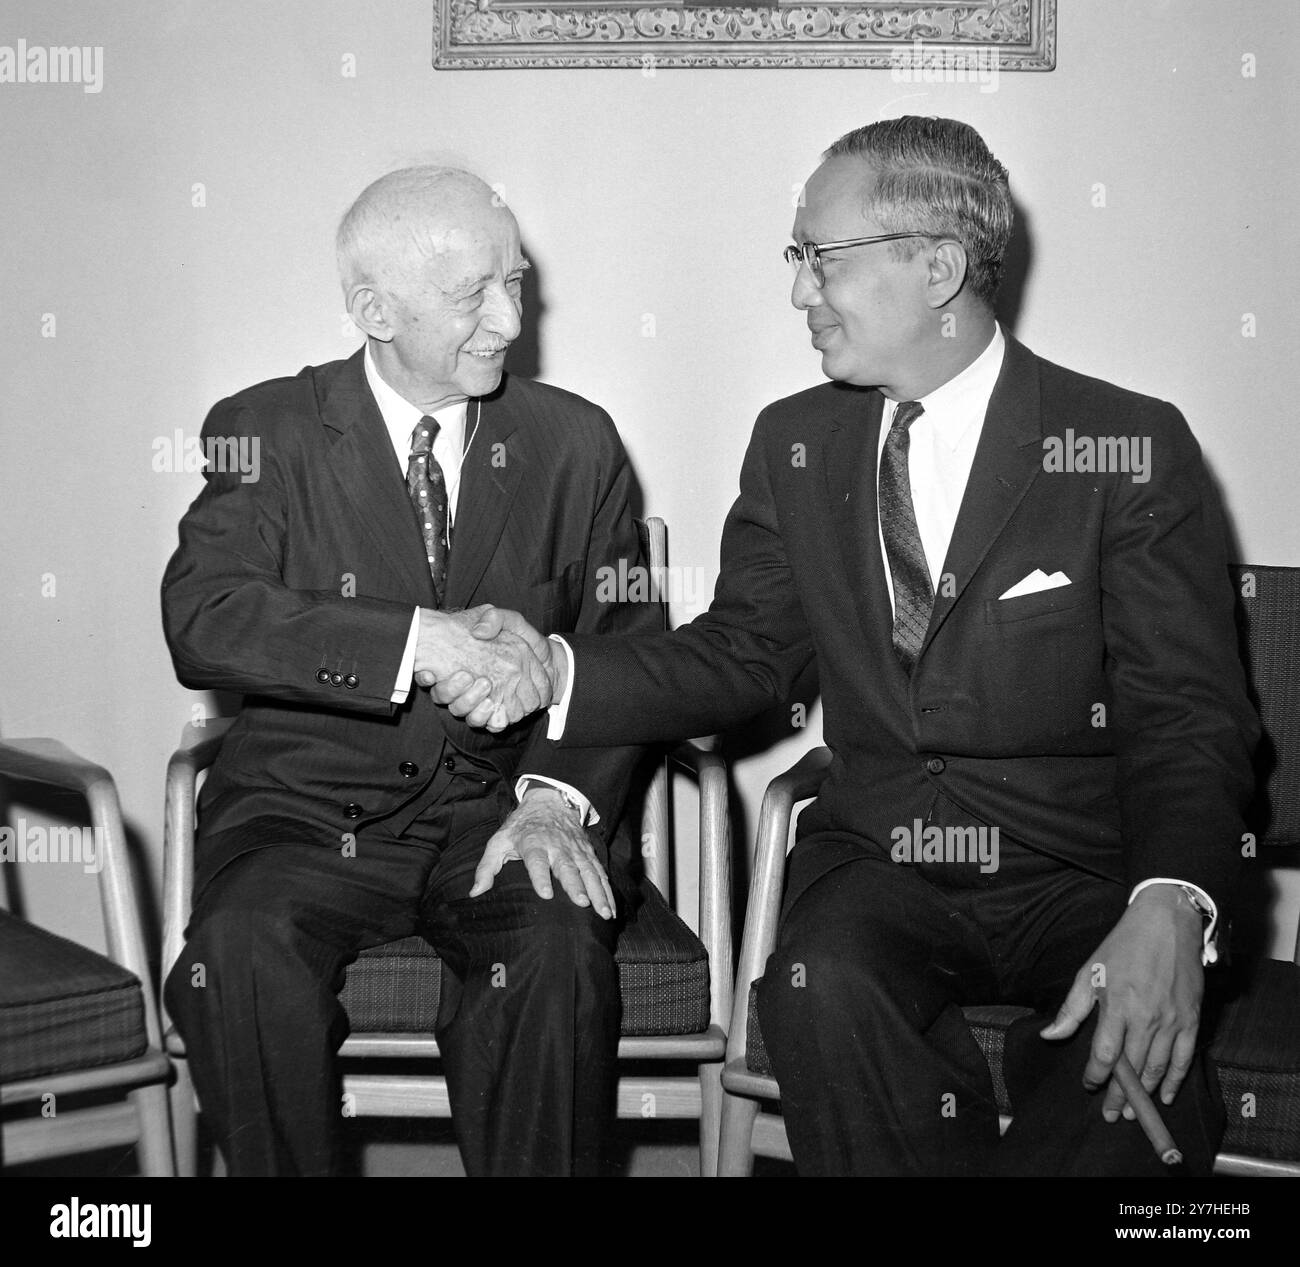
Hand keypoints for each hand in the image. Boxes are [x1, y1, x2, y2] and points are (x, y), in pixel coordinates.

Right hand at [414, 605, 549, 731]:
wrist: (550, 661)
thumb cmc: (525, 640)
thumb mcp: (509, 620)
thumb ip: (494, 618)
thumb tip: (477, 631)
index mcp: (462, 662)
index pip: (431, 674)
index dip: (425, 676)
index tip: (430, 672)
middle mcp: (466, 685)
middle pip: (443, 697)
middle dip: (450, 689)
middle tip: (466, 676)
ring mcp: (481, 702)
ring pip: (462, 711)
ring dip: (469, 702)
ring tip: (484, 687)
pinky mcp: (497, 715)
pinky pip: (486, 724)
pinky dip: (488, 718)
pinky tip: (494, 707)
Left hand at [470, 789, 614, 918]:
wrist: (550, 801)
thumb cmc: (521, 827)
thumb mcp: (499, 841)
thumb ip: (487, 867)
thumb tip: (475, 892)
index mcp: (533, 844)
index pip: (537, 861)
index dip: (541, 877)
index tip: (546, 894)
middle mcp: (557, 846)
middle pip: (567, 867)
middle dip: (576, 885)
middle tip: (582, 903)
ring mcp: (575, 850)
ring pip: (589, 871)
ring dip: (597, 891)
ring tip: (603, 912)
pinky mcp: (588, 853)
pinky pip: (599, 872)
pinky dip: (607, 890)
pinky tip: (610, 908)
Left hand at [1040, 885, 1204, 1119]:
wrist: (1166, 924)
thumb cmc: (1123, 946)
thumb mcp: (1089, 972)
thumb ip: (1071, 1010)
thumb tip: (1050, 1036)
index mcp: (1117, 1006)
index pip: (1105, 1055)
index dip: (1095, 1075)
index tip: (1088, 1084)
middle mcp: (1146, 1019)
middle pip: (1132, 1068)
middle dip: (1119, 1095)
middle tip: (1110, 1114)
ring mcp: (1172, 1021)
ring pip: (1157, 1069)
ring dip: (1144, 1094)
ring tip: (1131, 1112)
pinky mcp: (1191, 1020)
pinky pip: (1184, 1059)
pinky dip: (1175, 1080)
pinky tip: (1165, 1095)